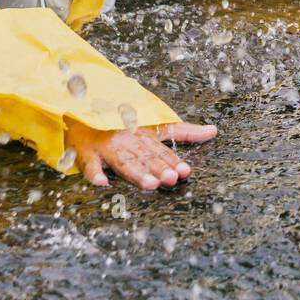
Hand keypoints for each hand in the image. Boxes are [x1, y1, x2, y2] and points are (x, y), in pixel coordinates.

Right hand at [66, 120, 216, 189]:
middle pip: (145, 157)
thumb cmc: (125, 125)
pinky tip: (102, 183)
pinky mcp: (87, 154)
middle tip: (171, 179)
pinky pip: (90, 165)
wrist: (85, 114)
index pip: (161, 151)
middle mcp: (128, 140)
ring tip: (150, 184)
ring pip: (124, 161)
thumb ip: (184, 131)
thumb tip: (214, 130)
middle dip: (158, 168)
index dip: (173, 161)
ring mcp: (107, 147)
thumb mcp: (155, 126)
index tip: (185, 171)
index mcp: (144, 135)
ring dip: (136, 172)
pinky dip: (94, 174)